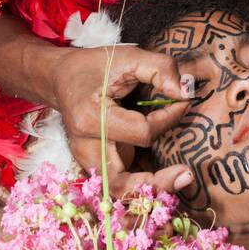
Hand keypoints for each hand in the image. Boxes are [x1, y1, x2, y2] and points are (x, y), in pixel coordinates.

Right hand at [49, 45, 195, 196]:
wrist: (61, 79)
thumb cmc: (95, 67)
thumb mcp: (128, 57)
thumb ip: (160, 69)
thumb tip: (186, 93)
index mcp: (92, 119)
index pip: (142, 133)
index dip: (169, 119)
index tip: (183, 103)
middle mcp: (86, 147)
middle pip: (121, 183)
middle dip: (156, 185)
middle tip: (187, 175)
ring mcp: (88, 161)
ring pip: (118, 192)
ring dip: (148, 193)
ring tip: (180, 180)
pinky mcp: (96, 166)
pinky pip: (120, 185)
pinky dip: (141, 187)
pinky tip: (165, 179)